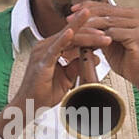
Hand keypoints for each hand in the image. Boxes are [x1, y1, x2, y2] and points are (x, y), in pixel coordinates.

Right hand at [0, 4, 108, 138]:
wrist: (28, 106)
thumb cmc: (44, 92)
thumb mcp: (67, 78)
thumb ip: (78, 66)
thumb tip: (96, 58)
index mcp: (52, 47)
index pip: (75, 36)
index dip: (92, 34)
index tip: (108, 34)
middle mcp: (46, 45)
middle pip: (73, 34)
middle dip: (93, 32)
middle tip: (110, 31)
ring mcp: (42, 51)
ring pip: (68, 38)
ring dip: (86, 36)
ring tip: (101, 35)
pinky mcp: (40, 61)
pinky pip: (54, 48)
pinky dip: (63, 40)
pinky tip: (72, 32)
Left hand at [68, 0, 138, 105]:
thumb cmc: (126, 59)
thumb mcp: (110, 41)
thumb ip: (100, 29)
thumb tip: (80, 19)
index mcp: (132, 13)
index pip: (106, 5)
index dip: (88, 6)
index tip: (72, 10)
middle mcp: (138, 15)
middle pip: (105, 11)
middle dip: (85, 15)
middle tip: (69, 19)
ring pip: (107, 22)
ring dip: (88, 26)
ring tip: (74, 30)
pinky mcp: (138, 36)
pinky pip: (112, 34)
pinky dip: (97, 37)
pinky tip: (85, 41)